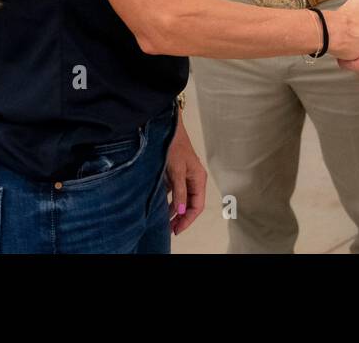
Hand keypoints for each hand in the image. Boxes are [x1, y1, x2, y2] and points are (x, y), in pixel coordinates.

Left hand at [165, 120, 206, 235]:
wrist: (166, 128)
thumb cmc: (174, 145)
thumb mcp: (176, 171)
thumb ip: (179, 192)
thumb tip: (180, 211)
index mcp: (198, 178)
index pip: (197, 206)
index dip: (188, 220)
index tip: (177, 229)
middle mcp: (193, 179)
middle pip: (190, 204)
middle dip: (181, 218)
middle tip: (170, 229)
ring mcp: (184, 177)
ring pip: (182, 199)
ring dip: (174, 211)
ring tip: (164, 222)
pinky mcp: (175, 174)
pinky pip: (174, 193)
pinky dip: (168, 202)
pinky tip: (160, 208)